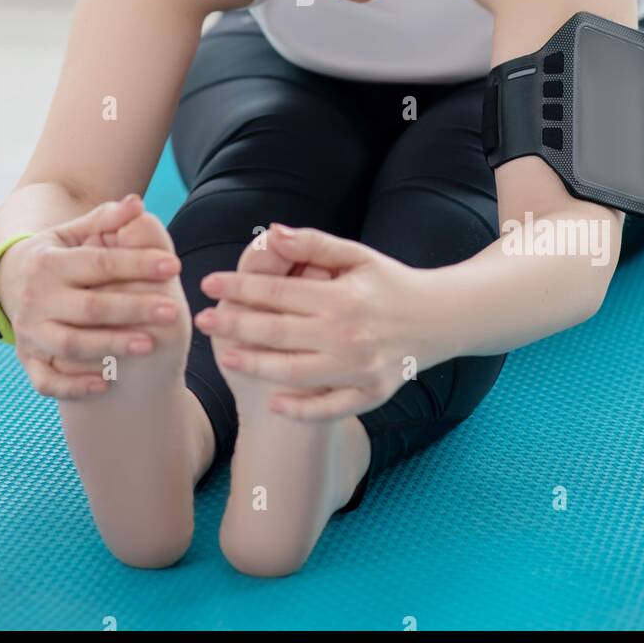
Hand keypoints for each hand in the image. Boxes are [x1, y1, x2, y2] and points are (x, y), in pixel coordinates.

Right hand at [0, 197, 190, 400]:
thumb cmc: (55, 256)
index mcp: (50, 262)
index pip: (99, 263)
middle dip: (133, 309)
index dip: (137, 264)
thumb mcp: (71, 233)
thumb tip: (136, 202)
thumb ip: (104, 220)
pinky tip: (106, 383)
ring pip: (71, 344)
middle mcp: (37, 298)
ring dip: (110, 346)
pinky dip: (73, 387)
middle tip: (172, 311)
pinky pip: (47, 381)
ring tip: (149, 344)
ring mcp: (30, 332)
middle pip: (90, 307)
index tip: (173, 265)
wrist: (7, 282)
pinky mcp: (27, 360)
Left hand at [196, 224, 459, 420]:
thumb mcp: (356, 255)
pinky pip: (330, 408)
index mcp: (342, 296)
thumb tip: (272, 233)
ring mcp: (360, 369)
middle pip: (279, 332)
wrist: (441, 319)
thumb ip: (313, 243)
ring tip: (226, 355)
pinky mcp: (371, 395)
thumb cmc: (389, 282)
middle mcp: (349, 334)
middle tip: (203, 320)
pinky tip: (273, 403)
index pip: (279, 290)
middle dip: (236, 325)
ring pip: (295, 373)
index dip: (240, 286)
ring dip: (256, 365)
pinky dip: (300, 409)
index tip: (209, 282)